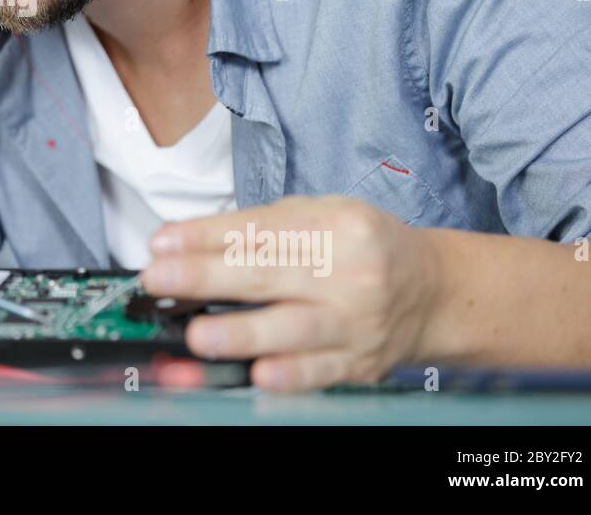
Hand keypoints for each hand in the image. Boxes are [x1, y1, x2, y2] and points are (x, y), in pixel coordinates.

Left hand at [141, 195, 441, 390]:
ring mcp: (355, 321)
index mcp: (334, 225)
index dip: (204, 237)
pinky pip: (320, 372)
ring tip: (198, 335)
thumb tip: (187, 243)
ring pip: (291, 329)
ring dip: (240, 333)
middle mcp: (347, 272)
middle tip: (159, 279)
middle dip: (205, 277)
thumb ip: (258, 228)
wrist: (431, 290)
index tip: (161, 243)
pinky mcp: (359, 362)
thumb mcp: (319, 215)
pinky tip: (259, 375)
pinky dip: (289, 376)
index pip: (258, 230)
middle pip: (267, 273)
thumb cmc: (362, 247)